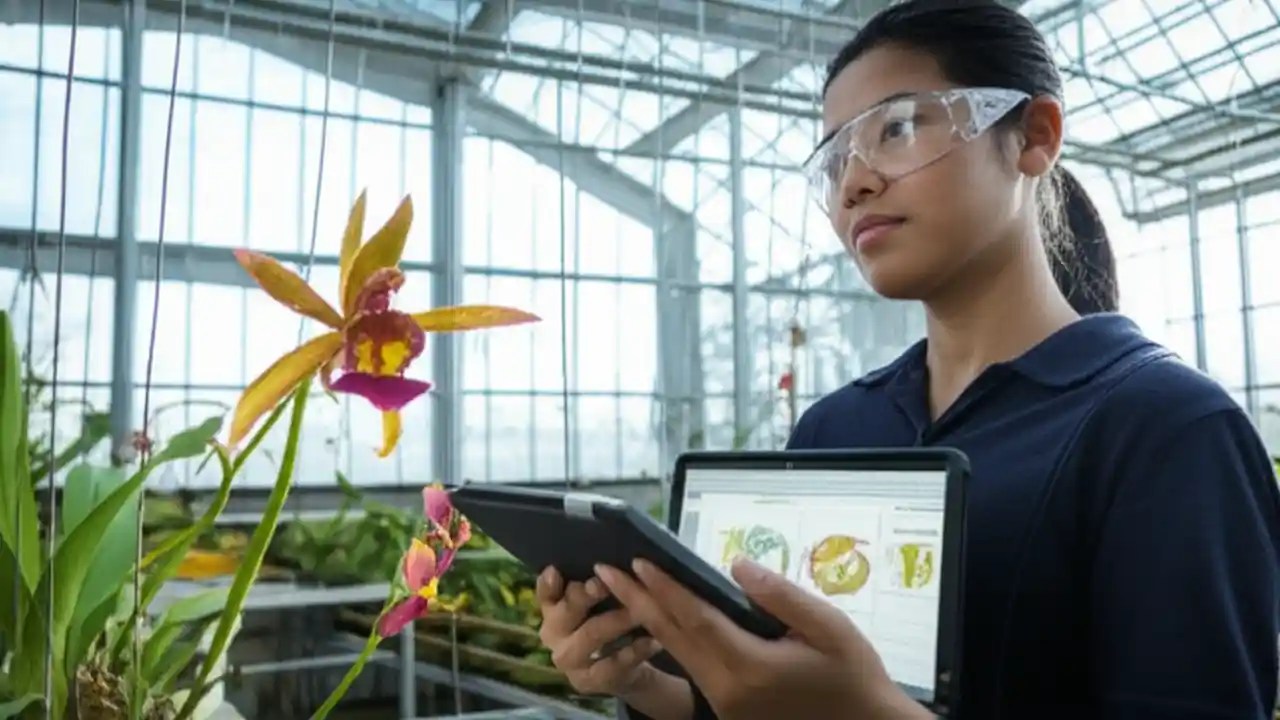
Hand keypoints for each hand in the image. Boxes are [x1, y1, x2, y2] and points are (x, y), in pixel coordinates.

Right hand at [535, 566, 663, 696]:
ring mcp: (569, 661)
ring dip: (616, 621)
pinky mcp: (588, 681)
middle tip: (603, 584)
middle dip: (584, 597)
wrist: (620, 670)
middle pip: (566, 613)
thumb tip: (605, 562)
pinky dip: (635, 652)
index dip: (549, 583)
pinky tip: (653, 641)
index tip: (557, 570)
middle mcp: (553, 635)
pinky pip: (612, 665)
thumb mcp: (595, 603)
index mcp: (551, 610)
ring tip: (640, 610)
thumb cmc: (603, 623)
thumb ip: (593, 583)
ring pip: (591, 635)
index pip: (544, 593)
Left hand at [594, 558, 930, 719]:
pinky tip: (657, 616)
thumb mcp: (828, 626)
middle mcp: (727, 690)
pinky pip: (691, 667)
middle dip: (635, 600)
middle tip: (604, 570)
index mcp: (750, 668)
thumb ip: (779, 594)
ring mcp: (724, 703)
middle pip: (672, 638)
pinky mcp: (727, 708)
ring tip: (620, 587)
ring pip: (677, 654)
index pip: (694, 619)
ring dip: (647, 618)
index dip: (663, 588)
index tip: (636, 561)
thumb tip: (737, 564)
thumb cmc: (851, 674)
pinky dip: (669, 638)